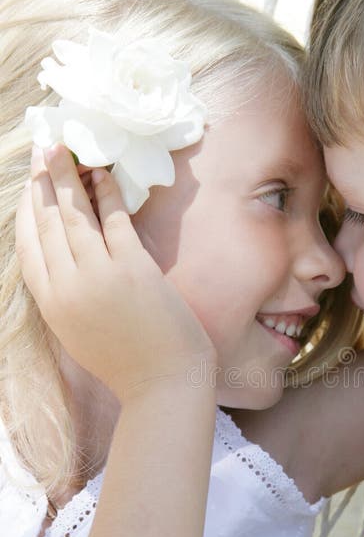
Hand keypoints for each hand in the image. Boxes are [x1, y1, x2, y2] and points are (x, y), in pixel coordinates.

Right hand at [16, 145, 216, 401]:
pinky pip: (114, 219)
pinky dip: (107, 193)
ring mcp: (99, 275)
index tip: (28, 190)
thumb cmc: (128, 365)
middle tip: (43, 154)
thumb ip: (67, 300)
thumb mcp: (80, 335)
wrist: (164, 385)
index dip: (26, 213)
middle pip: (46, 224)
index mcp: (52, 306)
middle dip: (42, 185)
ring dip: (67, 178)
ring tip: (64, 151)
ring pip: (74, 215)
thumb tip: (65, 264)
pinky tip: (103, 173)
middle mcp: (68, 286)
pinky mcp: (133, 267)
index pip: (28, 248)